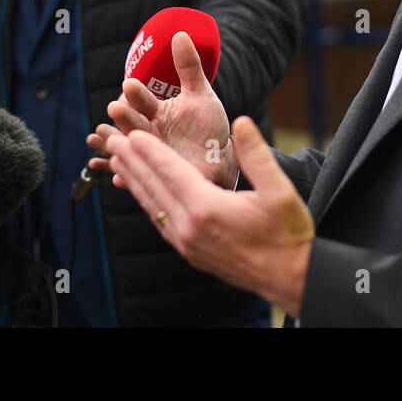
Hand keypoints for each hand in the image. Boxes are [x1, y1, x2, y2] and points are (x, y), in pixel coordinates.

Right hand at [86, 31, 236, 188]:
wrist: (218, 160)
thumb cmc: (208, 126)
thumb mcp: (200, 95)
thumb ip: (189, 67)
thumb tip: (180, 33)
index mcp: (155, 111)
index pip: (141, 100)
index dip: (135, 93)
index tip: (129, 85)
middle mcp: (146, 132)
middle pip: (130, 123)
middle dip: (122, 117)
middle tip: (115, 108)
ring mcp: (148, 155)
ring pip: (124, 149)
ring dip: (112, 145)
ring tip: (100, 139)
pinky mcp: (152, 176)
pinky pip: (133, 178)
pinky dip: (123, 177)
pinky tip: (115, 177)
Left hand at [107, 116, 313, 316]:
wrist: (291, 278)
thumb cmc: (288, 234)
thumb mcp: (279, 190)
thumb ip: (257, 155)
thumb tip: (241, 122)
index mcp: (207, 209)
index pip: (169, 172)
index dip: (149, 150)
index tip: (130, 133)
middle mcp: (190, 227)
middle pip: (152, 187)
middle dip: (131, 161)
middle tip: (110, 139)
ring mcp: (187, 243)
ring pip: (152, 206)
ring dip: (134, 181)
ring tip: (118, 161)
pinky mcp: (190, 253)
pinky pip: (160, 222)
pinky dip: (147, 202)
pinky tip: (143, 193)